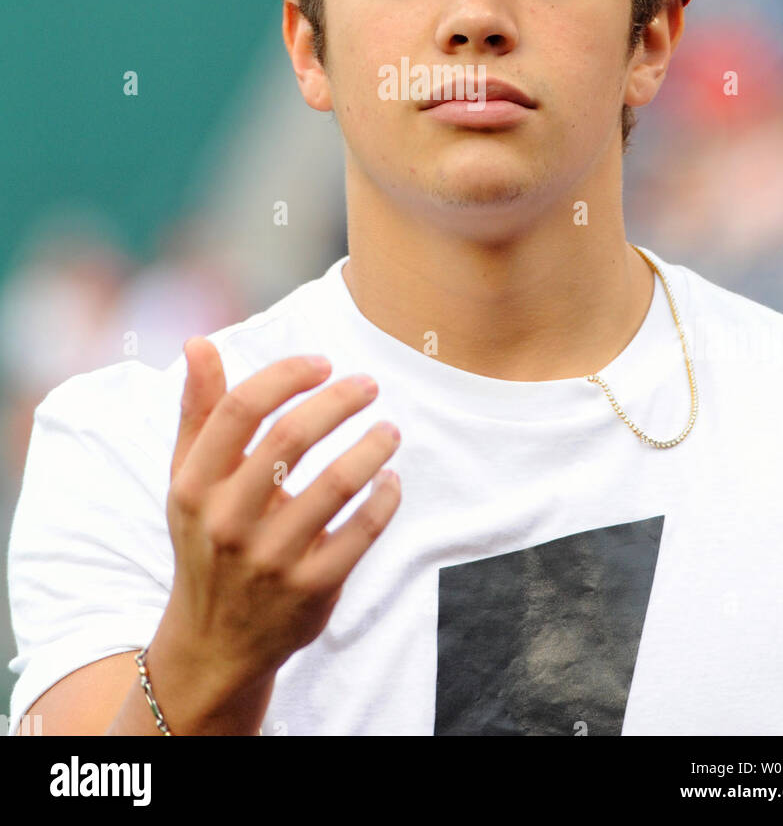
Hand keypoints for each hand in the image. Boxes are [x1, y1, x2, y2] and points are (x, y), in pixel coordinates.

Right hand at [156, 338, 400, 714]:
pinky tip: (391, 479)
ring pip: (334, 485)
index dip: (287, 376)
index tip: (324, 363)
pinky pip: (360, 533)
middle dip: (339, 402)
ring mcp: (270, 558)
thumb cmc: (207, 538)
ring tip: (390, 429)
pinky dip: (384, 499)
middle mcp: (228, 521)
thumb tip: (198, 340)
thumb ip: (199, 410)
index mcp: (196, 485)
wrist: (213, 641)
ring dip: (371, 447)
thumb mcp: (190, 480)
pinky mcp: (310, 589)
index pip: (241, 410)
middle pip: (291, 439)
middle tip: (369, 385)